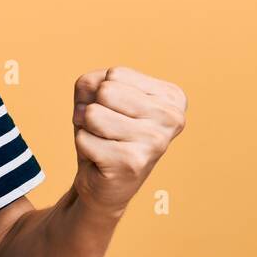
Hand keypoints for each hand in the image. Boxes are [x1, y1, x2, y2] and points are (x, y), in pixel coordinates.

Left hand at [72, 65, 186, 218]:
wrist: (103, 182)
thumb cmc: (103, 132)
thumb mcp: (97, 96)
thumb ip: (92, 82)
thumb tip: (94, 96)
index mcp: (172, 97)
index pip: (116, 74)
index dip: (101, 92)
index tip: (115, 113)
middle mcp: (172, 118)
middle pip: (105, 91)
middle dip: (93, 110)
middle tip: (105, 130)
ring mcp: (156, 141)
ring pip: (93, 114)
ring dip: (87, 129)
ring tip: (103, 142)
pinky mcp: (133, 163)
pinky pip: (84, 138)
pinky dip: (84, 147)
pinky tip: (101, 159)